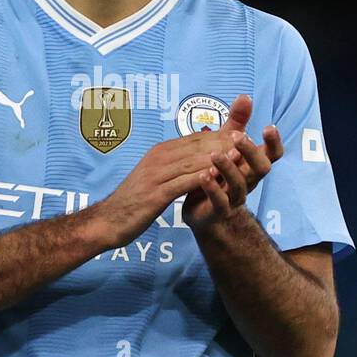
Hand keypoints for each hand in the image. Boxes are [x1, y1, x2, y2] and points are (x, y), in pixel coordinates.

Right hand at [96, 129, 248, 248]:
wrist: (108, 221)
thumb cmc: (134, 201)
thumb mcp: (155, 178)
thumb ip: (175, 166)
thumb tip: (196, 159)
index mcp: (159, 152)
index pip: (195, 138)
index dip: (220, 136)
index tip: (242, 135)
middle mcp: (158, 158)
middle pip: (197, 146)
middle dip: (223, 143)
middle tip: (248, 141)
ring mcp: (155, 175)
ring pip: (192, 161)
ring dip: (218, 158)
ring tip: (241, 156)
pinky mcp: (154, 194)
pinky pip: (182, 183)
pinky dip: (201, 178)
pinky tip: (218, 178)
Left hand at [182, 94, 283, 231]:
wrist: (205, 214)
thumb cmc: (219, 176)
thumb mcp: (227, 147)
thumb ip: (236, 123)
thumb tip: (245, 96)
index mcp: (252, 166)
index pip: (272, 155)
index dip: (273, 142)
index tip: (268, 126)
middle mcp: (249, 181)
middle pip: (261, 169)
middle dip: (251, 152)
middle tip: (237, 136)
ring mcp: (235, 198)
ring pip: (239, 184)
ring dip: (228, 168)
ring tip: (215, 154)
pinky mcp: (219, 210)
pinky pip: (220, 201)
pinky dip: (212, 188)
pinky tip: (203, 175)